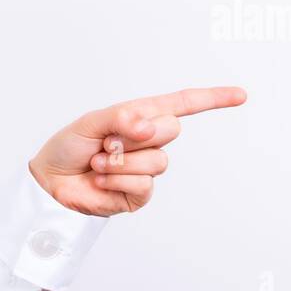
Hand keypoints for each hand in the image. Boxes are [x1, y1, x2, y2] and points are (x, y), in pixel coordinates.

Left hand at [28, 86, 247, 215]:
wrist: (50, 182)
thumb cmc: (69, 147)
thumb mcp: (91, 122)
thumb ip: (122, 118)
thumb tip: (149, 126)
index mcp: (140, 117)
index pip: (183, 105)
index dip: (213, 99)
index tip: (241, 95)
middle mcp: (148, 142)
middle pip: (173, 130)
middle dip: (138, 134)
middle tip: (108, 141)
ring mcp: (146, 169)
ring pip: (158, 160)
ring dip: (122, 161)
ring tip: (99, 162)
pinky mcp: (139, 194)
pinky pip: (143, 185)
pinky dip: (117, 181)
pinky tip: (100, 180)